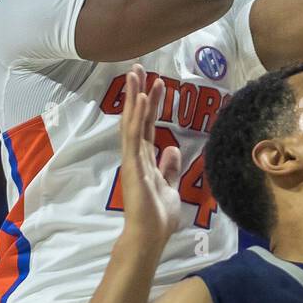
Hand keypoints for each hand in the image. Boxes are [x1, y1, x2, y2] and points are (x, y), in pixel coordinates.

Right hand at [118, 64, 182, 248]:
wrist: (150, 235)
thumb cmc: (159, 216)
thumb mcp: (170, 187)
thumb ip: (169, 168)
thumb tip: (171, 148)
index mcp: (145, 159)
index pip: (148, 125)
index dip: (152, 104)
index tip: (157, 84)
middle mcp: (136, 155)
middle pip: (136, 117)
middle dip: (138, 92)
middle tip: (139, 67)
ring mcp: (132, 159)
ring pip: (131, 121)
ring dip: (134, 96)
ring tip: (135, 73)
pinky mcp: (132, 165)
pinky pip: (134, 135)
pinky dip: (136, 116)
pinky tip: (140, 98)